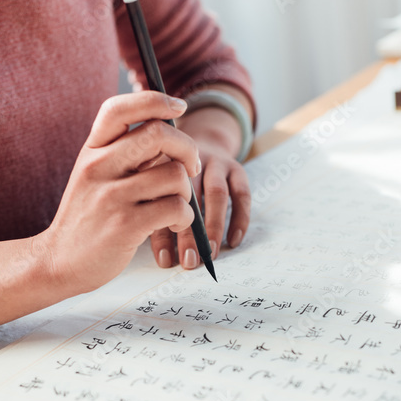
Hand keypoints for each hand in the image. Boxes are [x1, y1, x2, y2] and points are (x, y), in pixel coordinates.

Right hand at [35, 92, 200, 297]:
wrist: (58, 262)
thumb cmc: (86, 217)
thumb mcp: (93, 175)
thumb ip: (122, 153)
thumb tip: (168, 132)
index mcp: (92, 150)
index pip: (120, 108)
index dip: (156, 100)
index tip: (180, 107)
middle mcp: (99, 167)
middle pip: (159, 134)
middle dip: (187, 149)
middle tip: (190, 167)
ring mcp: (112, 196)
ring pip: (174, 175)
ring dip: (186, 193)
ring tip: (174, 207)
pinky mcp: (126, 224)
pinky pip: (176, 207)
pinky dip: (184, 217)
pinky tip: (171, 224)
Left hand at [150, 105, 251, 268]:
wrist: (204, 140)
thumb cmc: (174, 177)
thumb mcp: (161, 188)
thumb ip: (158, 214)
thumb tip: (165, 258)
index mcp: (164, 166)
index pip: (162, 202)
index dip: (163, 234)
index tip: (166, 261)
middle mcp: (189, 162)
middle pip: (190, 197)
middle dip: (189, 233)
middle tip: (190, 261)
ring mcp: (215, 163)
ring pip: (216, 193)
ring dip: (214, 226)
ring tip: (211, 253)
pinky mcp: (237, 168)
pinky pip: (242, 194)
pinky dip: (239, 219)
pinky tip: (234, 241)